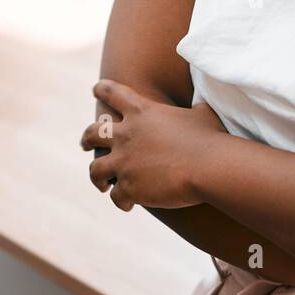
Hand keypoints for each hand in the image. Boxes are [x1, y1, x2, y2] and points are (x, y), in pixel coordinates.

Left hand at [80, 79, 227, 211]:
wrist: (209, 167)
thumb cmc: (211, 138)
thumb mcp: (202, 114)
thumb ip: (195, 108)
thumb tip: (202, 104)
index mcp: (142, 112)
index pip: (113, 93)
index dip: (102, 89)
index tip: (95, 89)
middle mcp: (126, 135)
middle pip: (93, 133)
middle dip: (86, 138)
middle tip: (84, 143)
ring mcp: (125, 162)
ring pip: (95, 169)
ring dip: (97, 177)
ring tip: (101, 184)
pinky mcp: (129, 187)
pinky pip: (116, 197)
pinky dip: (121, 201)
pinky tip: (128, 205)